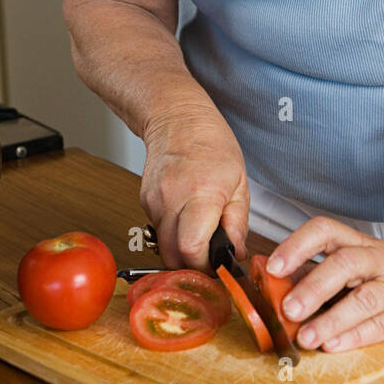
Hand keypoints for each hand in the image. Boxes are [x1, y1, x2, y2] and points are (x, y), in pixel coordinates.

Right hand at [139, 102, 248, 270]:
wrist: (176, 117)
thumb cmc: (211, 142)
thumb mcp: (239, 182)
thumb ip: (238, 223)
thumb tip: (236, 254)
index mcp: (201, 194)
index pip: (191, 249)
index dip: (205, 266)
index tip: (219, 265)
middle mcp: (171, 200)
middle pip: (173, 256)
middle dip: (193, 265)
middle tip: (211, 257)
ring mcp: (154, 201)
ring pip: (163, 246)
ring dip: (181, 251)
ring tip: (201, 236)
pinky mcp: (145, 202)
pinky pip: (158, 230)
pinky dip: (172, 234)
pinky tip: (186, 219)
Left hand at [265, 217, 383, 352]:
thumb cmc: (379, 274)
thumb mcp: (348, 264)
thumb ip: (311, 272)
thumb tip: (267, 284)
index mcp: (355, 242)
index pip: (325, 231)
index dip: (298, 246)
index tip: (274, 267)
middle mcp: (376, 258)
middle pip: (346, 263)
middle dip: (314, 286)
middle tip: (288, 309)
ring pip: (365, 297)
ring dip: (332, 318)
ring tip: (306, 336)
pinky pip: (383, 324)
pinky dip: (356, 336)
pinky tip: (334, 345)